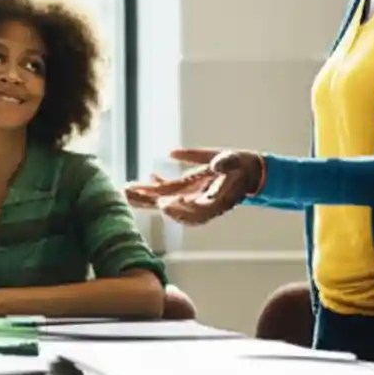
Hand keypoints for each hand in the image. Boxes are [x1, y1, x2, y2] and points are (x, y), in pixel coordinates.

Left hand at [124, 148, 263, 225]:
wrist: (246, 171)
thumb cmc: (242, 167)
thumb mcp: (237, 163)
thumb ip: (226, 164)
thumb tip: (215, 165)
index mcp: (215, 201)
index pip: (195, 211)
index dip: (179, 210)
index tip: (164, 206)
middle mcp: (199, 201)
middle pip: (172, 207)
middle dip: (150, 202)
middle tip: (131, 196)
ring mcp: (191, 195)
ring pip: (165, 198)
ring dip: (146, 195)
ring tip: (127, 189)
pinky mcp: (186, 186)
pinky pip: (167, 188)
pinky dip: (155, 184)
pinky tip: (146, 177)